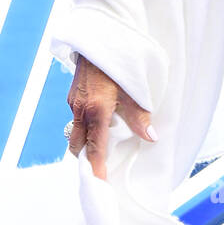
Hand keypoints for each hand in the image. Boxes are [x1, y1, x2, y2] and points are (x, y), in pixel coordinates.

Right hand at [66, 54, 156, 181]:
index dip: (97, 169)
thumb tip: (151, 137)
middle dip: (87, 159)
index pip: (94, 149)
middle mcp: (80, 110)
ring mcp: (73, 103)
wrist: (95, 39)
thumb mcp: (132, 90)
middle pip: (78, 146)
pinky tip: (99, 123)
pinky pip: (76, 119)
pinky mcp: (72, 96)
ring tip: (101, 146)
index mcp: (96, 112)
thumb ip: (139, 116)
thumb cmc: (116, 64)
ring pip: (75, 133)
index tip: (99, 184)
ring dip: (86, 142)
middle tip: (100, 166)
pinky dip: (85, 128)